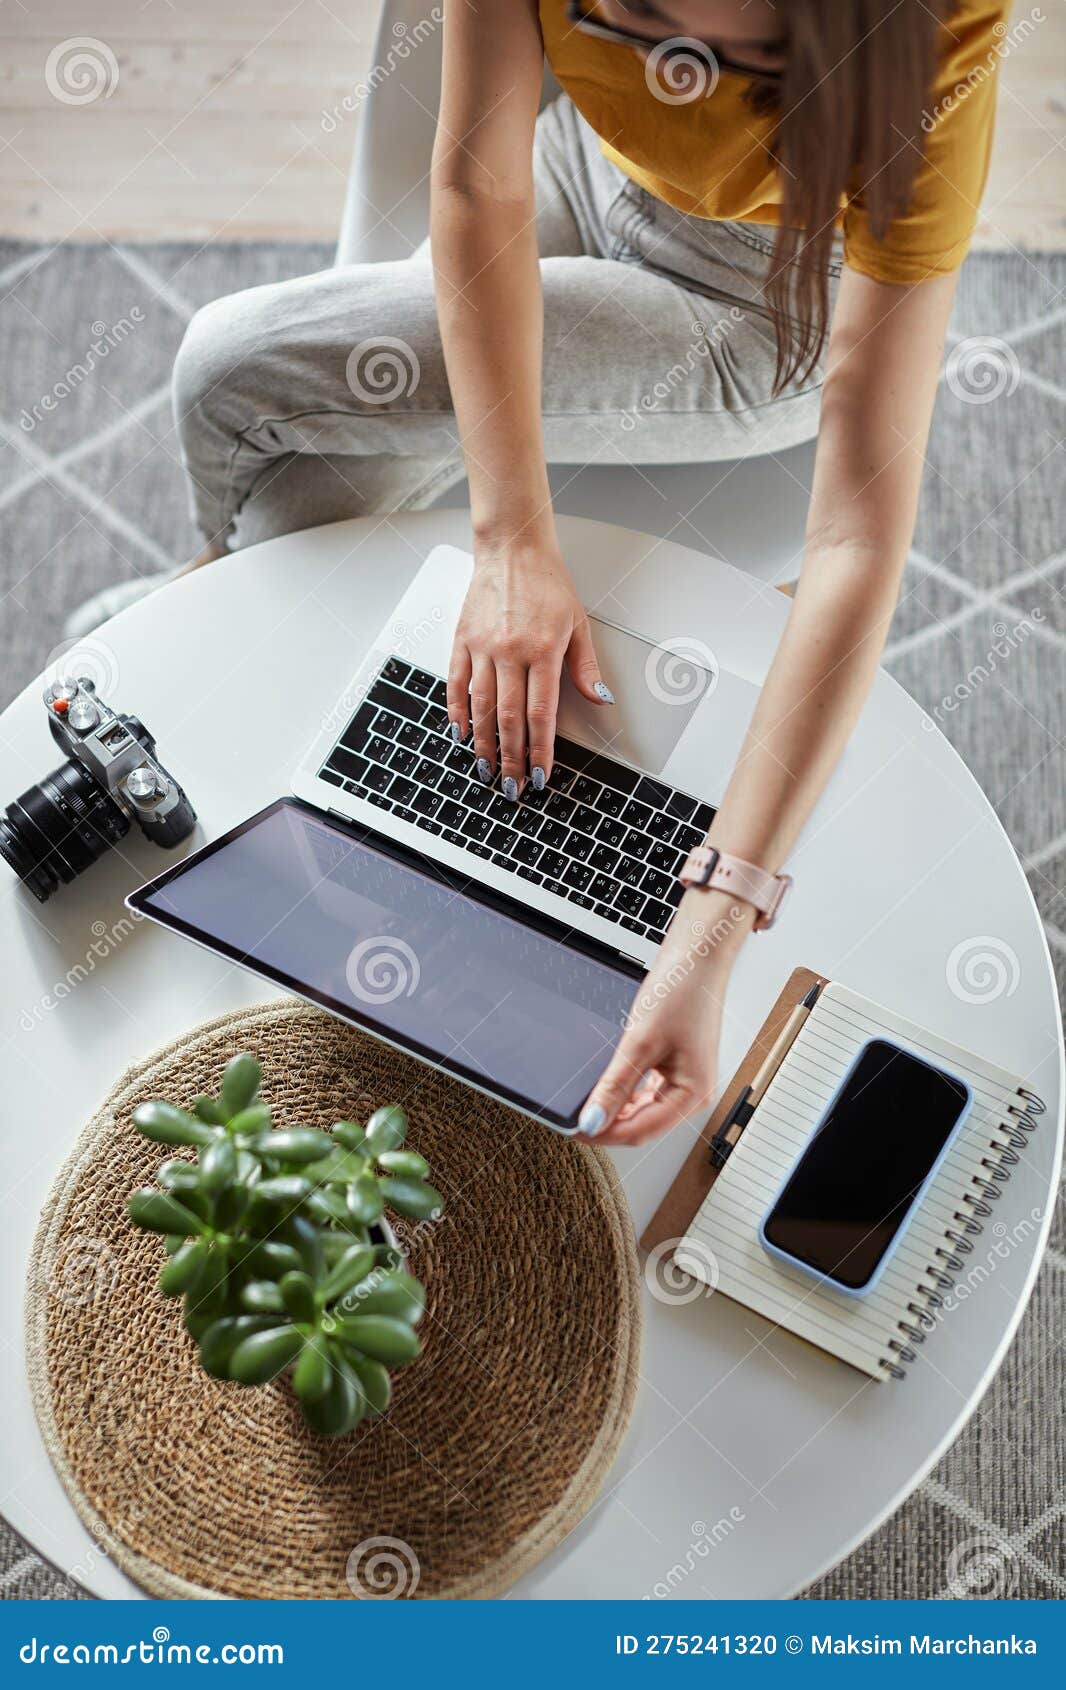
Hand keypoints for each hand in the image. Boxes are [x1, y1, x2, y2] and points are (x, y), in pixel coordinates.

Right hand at [447, 537, 612, 797]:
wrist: (513, 548)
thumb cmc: (547, 583)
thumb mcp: (578, 623)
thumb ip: (585, 666)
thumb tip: (599, 698)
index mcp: (542, 650)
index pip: (541, 713)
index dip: (540, 749)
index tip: (540, 774)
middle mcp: (510, 651)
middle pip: (510, 717)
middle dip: (511, 757)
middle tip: (512, 785)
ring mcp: (482, 646)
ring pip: (480, 705)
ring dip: (483, 742)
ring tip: (487, 768)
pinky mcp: (461, 639)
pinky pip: (455, 681)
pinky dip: (456, 710)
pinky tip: (460, 732)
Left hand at [579, 891, 753, 1145]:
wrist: (697, 956)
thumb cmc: (682, 992)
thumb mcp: (639, 1042)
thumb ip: (615, 1086)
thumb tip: (592, 1121)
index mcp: (693, 1095)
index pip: (639, 1131)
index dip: (603, 1133)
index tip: (571, 1129)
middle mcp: (694, 1094)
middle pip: (641, 1124)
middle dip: (607, 1122)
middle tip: (571, 1116)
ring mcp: (686, 1082)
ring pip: (642, 1111)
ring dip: (614, 1108)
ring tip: (583, 1100)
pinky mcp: (676, 1068)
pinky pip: (646, 1093)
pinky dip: (624, 1093)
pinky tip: (604, 1086)